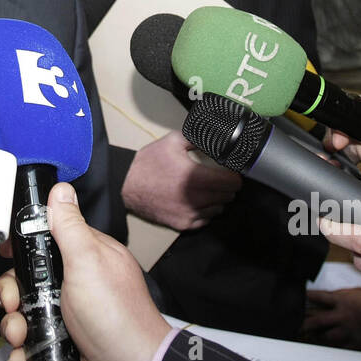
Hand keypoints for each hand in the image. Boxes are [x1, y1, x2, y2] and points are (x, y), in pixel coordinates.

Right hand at [0, 182, 171, 360]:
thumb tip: (60, 192)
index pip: (46, 241)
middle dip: (12, 294)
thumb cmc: (117, 316)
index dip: (23, 249)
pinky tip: (28, 354)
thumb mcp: (87, 261)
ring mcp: (69, 315)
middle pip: (28, 279)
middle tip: (14, 304)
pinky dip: (25, 351)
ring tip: (22, 335)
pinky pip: (31, 342)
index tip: (7, 257)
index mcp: (86, 257)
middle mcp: (77, 285)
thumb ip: (70, 227)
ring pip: (25, 312)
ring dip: (15, 325)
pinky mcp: (62, 343)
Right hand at [122, 131, 241, 229]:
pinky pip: (206, 220)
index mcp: (196, 177)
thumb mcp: (173, 141)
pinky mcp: (183, 224)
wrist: (126, 184)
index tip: (229, 171)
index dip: (234, 175)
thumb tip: (217, 136)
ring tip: (207, 189)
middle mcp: (196, 198)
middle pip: (228, 196)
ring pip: (219, 209)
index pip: (233, 182)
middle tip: (218, 178)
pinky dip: (206, 212)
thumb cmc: (149, 162)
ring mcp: (190, 214)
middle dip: (226, 186)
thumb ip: (198, 137)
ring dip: (218, 199)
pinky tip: (198, 201)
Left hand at [301, 288, 360, 348]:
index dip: (308, 297)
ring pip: (326, 336)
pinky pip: (340, 347)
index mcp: (341, 300)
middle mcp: (340, 316)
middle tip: (296, 326)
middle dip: (305, 323)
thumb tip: (330, 296)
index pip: (319, 297)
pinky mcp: (354, 342)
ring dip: (317, 336)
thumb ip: (341, 295)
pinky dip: (333, 347)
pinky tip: (327, 346)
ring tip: (309, 336)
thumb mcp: (356, 292)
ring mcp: (346, 330)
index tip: (298, 298)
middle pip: (317, 320)